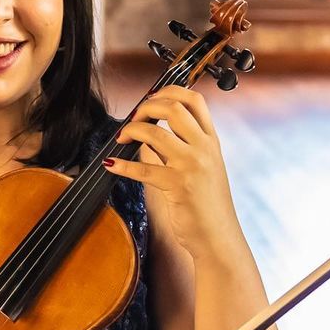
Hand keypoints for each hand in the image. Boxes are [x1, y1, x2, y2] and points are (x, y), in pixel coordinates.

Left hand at [104, 85, 238, 258]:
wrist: (218, 238)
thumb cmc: (207, 205)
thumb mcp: (202, 168)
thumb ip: (179, 148)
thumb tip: (147, 134)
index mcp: (211, 141)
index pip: (195, 99)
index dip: (169, 91)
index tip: (150, 98)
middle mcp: (204, 149)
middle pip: (174, 108)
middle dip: (147, 107)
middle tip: (133, 118)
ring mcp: (192, 166)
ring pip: (155, 133)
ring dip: (131, 131)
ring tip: (121, 139)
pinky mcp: (178, 186)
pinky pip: (143, 169)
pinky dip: (122, 165)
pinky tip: (111, 164)